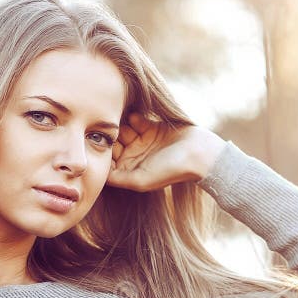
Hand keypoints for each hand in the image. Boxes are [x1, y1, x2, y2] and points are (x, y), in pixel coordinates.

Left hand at [108, 112, 225, 191]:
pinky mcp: (151, 128)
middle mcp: (133, 157)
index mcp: (128, 170)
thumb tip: (99, 174)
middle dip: (109, 136)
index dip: (101, 152)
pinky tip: (137, 118)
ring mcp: (141, 142)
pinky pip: (135, 119)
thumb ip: (118, 178)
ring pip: (122, 130)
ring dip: (121, 124)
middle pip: (112, 144)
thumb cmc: (170, 170)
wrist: (198, 153)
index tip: (99, 144)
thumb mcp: (140, 180)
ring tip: (120, 119)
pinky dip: (134, 117)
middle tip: (107, 127)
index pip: (107, 161)